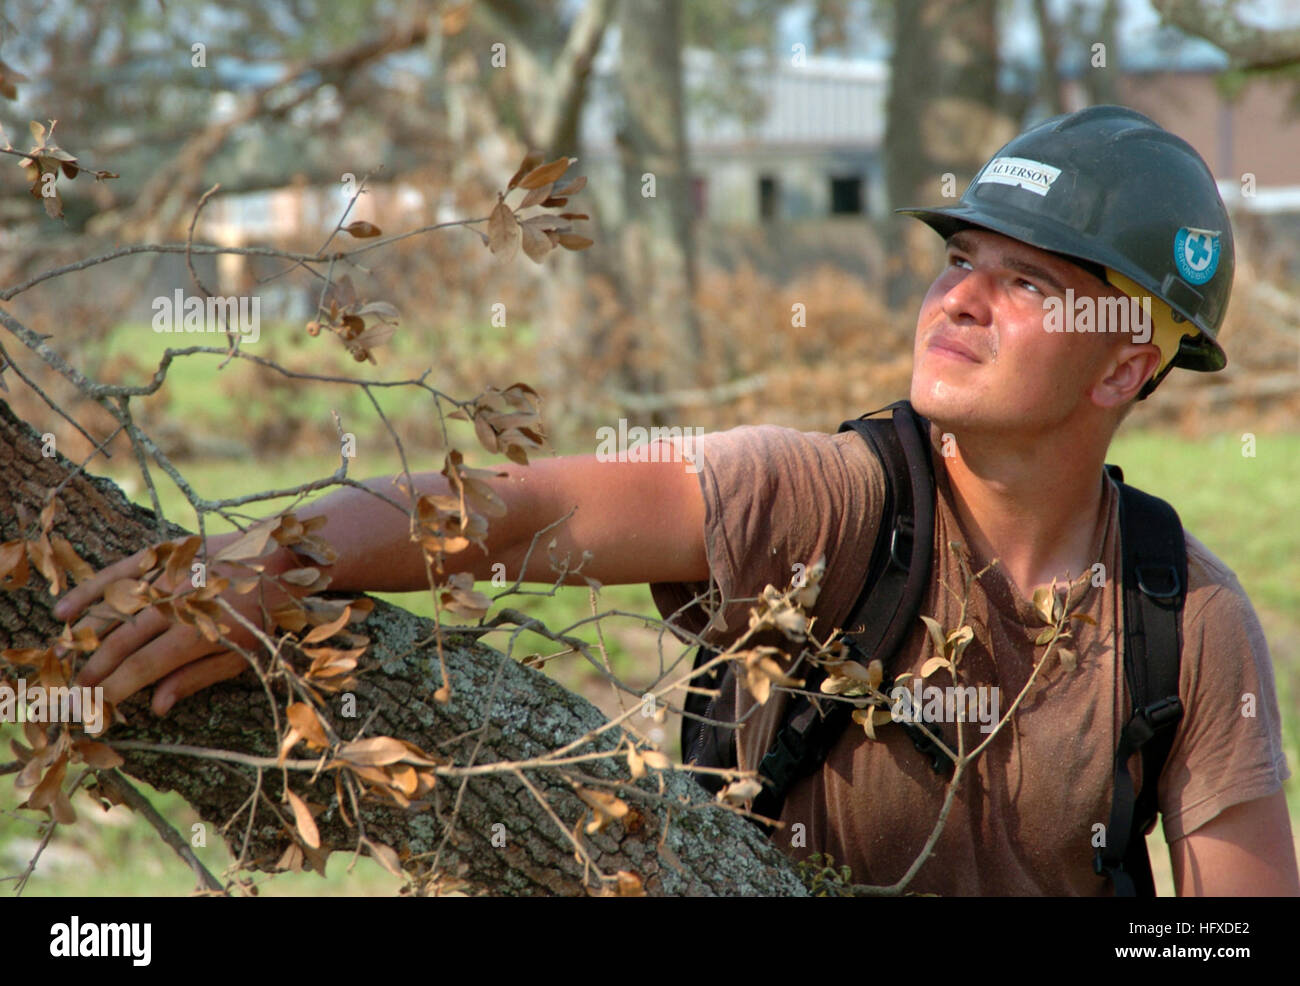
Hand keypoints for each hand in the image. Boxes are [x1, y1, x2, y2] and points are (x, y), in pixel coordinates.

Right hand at [52, 530, 296, 715]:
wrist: (280, 560)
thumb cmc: (260, 616)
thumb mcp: (240, 656)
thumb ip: (195, 679)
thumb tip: (156, 706)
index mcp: (197, 633)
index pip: (144, 666)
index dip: (115, 687)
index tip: (93, 707)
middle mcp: (176, 603)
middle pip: (123, 641)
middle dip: (93, 669)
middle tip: (70, 692)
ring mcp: (167, 576)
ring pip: (113, 609)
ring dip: (82, 636)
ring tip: (59, 660)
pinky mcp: (162, 555)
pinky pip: (117, 571)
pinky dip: (89, 590)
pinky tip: (62, 611)